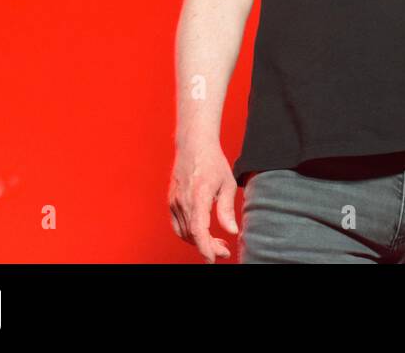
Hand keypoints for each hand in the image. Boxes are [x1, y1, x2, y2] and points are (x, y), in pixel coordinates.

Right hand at [168, 140, 238, 262]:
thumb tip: (232, 231)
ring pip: (184, 233)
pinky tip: (203, 233)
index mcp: (198, 196)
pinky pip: (178, 225)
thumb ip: (227, 209)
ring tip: (217, 242)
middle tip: (224, 250)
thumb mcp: (227, 183)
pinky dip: (189, 234)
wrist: (193, 145)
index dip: (206, 248)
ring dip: (199, 242)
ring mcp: (175, 202)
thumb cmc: (212, 162)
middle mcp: (183, 201)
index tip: (214, 259)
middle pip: (193, 235)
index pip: (199, 230)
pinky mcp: (172, 202)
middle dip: (208, 247)